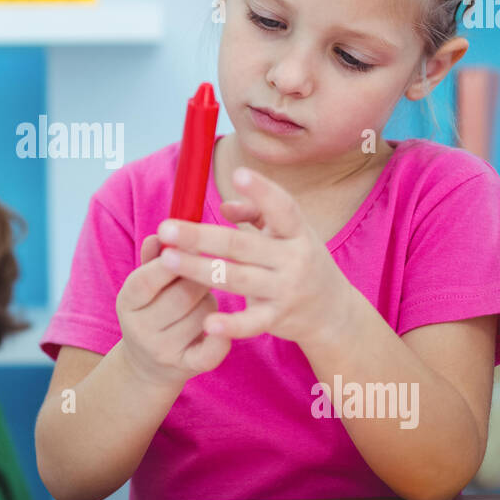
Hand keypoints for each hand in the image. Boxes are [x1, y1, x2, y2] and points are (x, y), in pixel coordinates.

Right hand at [115, 233, 233, 386]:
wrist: (147, 365)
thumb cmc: (151, 311)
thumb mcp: (144, 286)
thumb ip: (153, 259)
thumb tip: (159, 236)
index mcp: (127, 303)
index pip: (148, 278)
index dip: (172, 259)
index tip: (189, 243)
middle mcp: (142, 330)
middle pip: (184, 294)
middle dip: (199, 278)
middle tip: (203, 273)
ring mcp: (164, 351)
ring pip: (205, 314)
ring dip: (211, 301)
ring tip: (201, 301)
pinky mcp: (186, 368)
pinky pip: (211, 350)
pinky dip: (221, 336)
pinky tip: (223, 325)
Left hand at [156, 165, 357, 346]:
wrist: (333, 312)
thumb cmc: (301, 261)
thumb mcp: (287, 233)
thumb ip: (257, 213)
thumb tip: (223, 207)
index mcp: (297, 233)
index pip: (283, 208)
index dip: (263, 191)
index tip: (237, 174)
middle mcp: (294, 260)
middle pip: (241, 246)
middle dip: (201, 236)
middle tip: (166, 228)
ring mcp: (286, 291)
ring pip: (236, 278)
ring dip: (198, 269)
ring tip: (167, 259)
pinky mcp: (278, 319)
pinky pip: (251, 323)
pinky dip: (231, 325)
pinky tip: (207, 322)